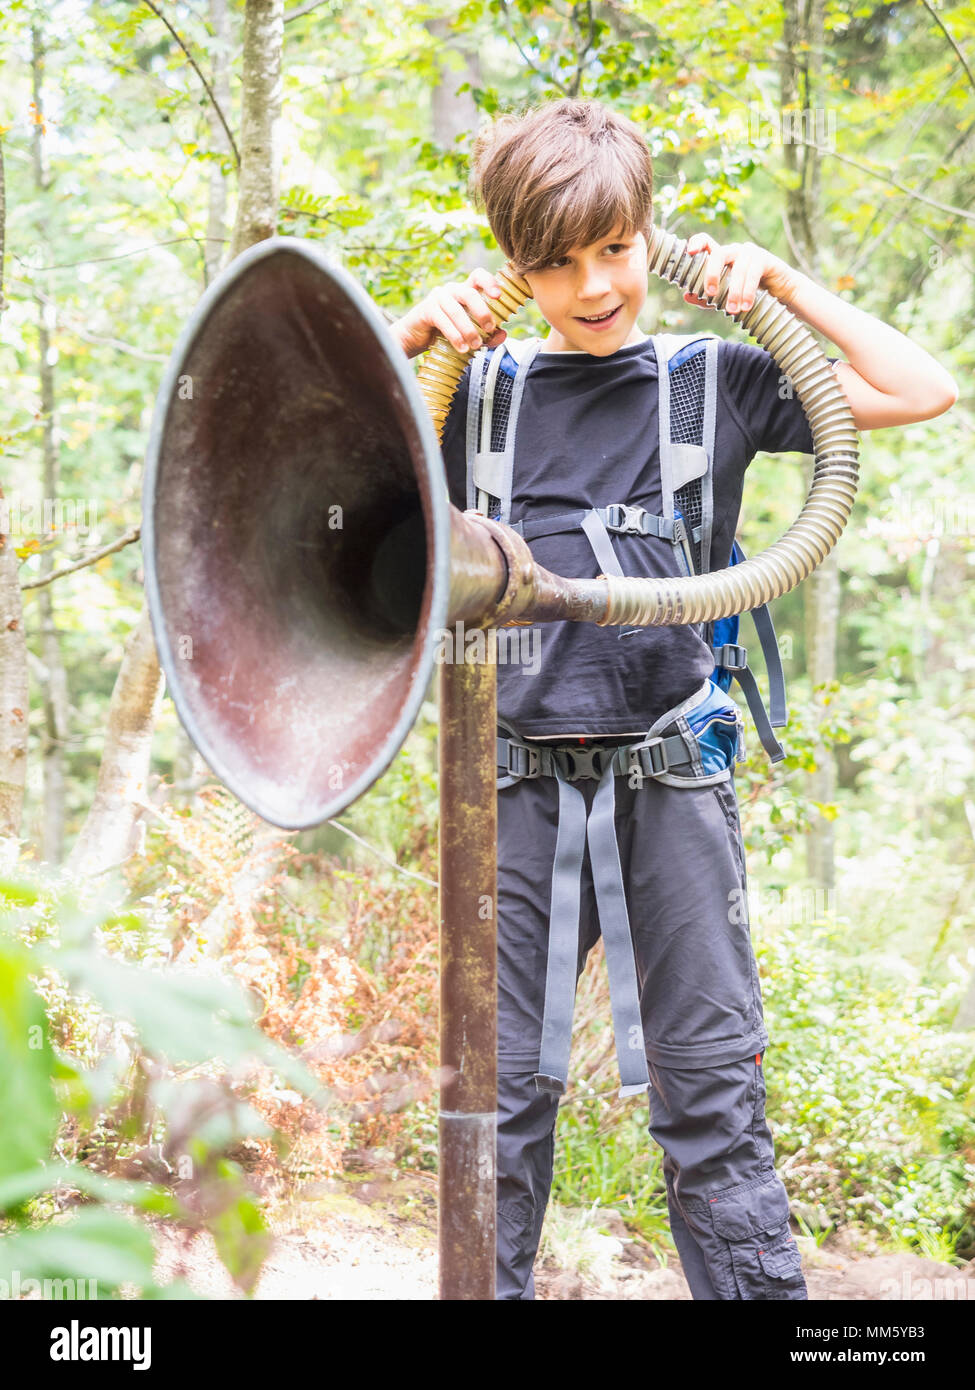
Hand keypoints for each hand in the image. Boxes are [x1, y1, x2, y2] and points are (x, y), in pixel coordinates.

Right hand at [391, 267, 508, 358]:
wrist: (415, 338)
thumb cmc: (444, 333)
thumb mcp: (469, 334)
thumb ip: (487, 334)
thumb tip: (502, 335)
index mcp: (464, 291)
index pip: (478, 276)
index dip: (490, 282)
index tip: (498, 296)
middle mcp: (451, 290)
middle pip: (469, 293)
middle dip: (482, 311)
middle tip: (489, 329)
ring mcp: (438, 297)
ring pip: (456, 310)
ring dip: (468, 329)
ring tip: (475, 345)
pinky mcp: (427, 309)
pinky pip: (443, 321)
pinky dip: (454, 335)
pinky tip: (462, 348)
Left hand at [681, 233, 801, 314]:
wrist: (780, 293)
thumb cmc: (749, 292)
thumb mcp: (725, 296)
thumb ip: (706, 297)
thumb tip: (687, 296)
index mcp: (721, 257)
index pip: (706, 242)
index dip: (697, 243)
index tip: (690, 252)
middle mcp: (734, 251)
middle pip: (718, 253)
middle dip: (712, 274)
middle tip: (711, 295)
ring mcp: (750, 252)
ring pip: (737, 268)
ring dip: (734, 291)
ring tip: (733, 310)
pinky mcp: (764, 258)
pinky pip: (753, 273)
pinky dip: (748, 291)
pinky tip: (746, 305)